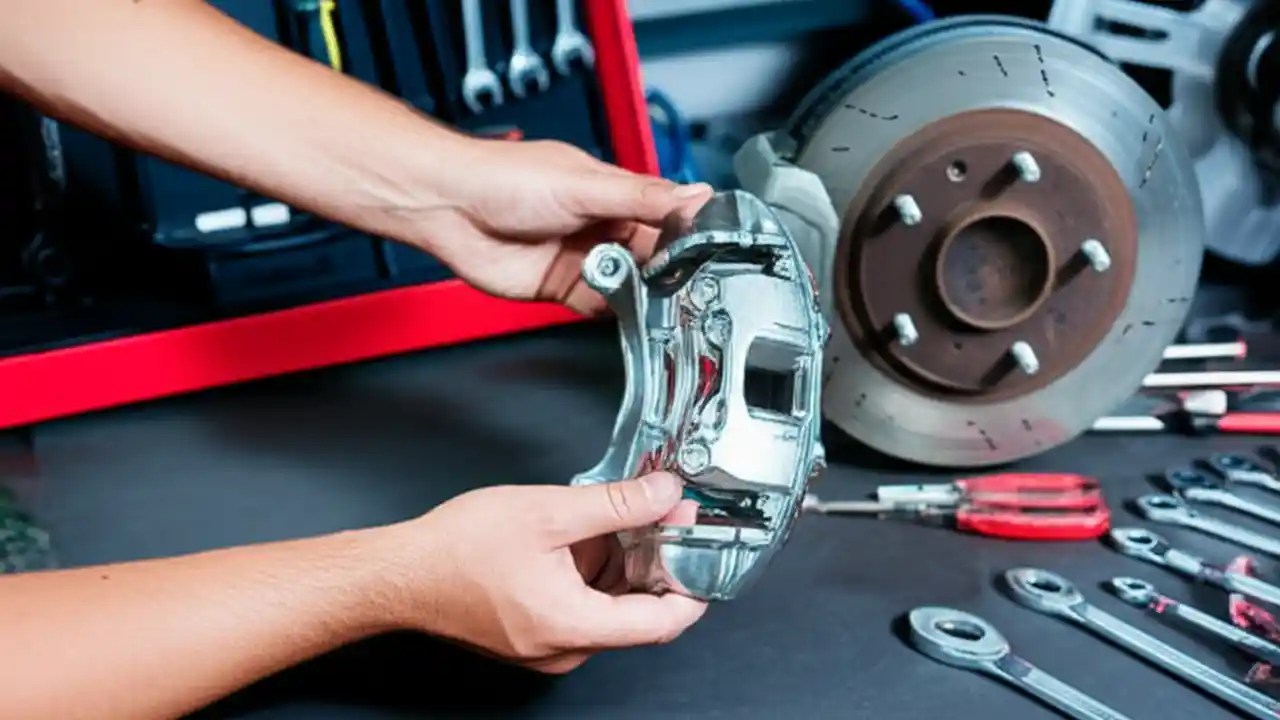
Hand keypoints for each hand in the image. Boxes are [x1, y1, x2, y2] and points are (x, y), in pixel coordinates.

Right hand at [388, 472, 704, 673]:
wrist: (398, 573)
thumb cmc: (455, 550)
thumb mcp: (548, 512)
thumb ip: (617, 504)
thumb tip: (666, 496)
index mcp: (573, 626)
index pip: (664, 623)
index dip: (693, 582)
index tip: (702, 544)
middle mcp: (565, 649)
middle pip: (639, 613)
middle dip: (658, 561)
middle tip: (666, 513)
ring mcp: (549, 647)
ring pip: (610, 608)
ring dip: (625, 563)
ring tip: (625, 514)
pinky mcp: (535, 634)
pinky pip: (583, 607)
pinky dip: (595, 572)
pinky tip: (590, 533)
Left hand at [409, 138, 712, 314]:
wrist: (449, 208)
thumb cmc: (503, 178)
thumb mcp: (585, 185)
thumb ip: (643, 197)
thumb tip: (696, 195)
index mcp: (613, 193)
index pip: (665, 216)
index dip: (686, 235)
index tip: (706, 253)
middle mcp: (601, 226)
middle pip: (651, 256)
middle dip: (666, 270)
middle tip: (681, 282)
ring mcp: (582, 258)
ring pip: (628, 284)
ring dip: (640, 292)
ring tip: (649, 295)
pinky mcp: (562, 287)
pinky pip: (599, 305)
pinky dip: (612, 310)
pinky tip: (620, 308)